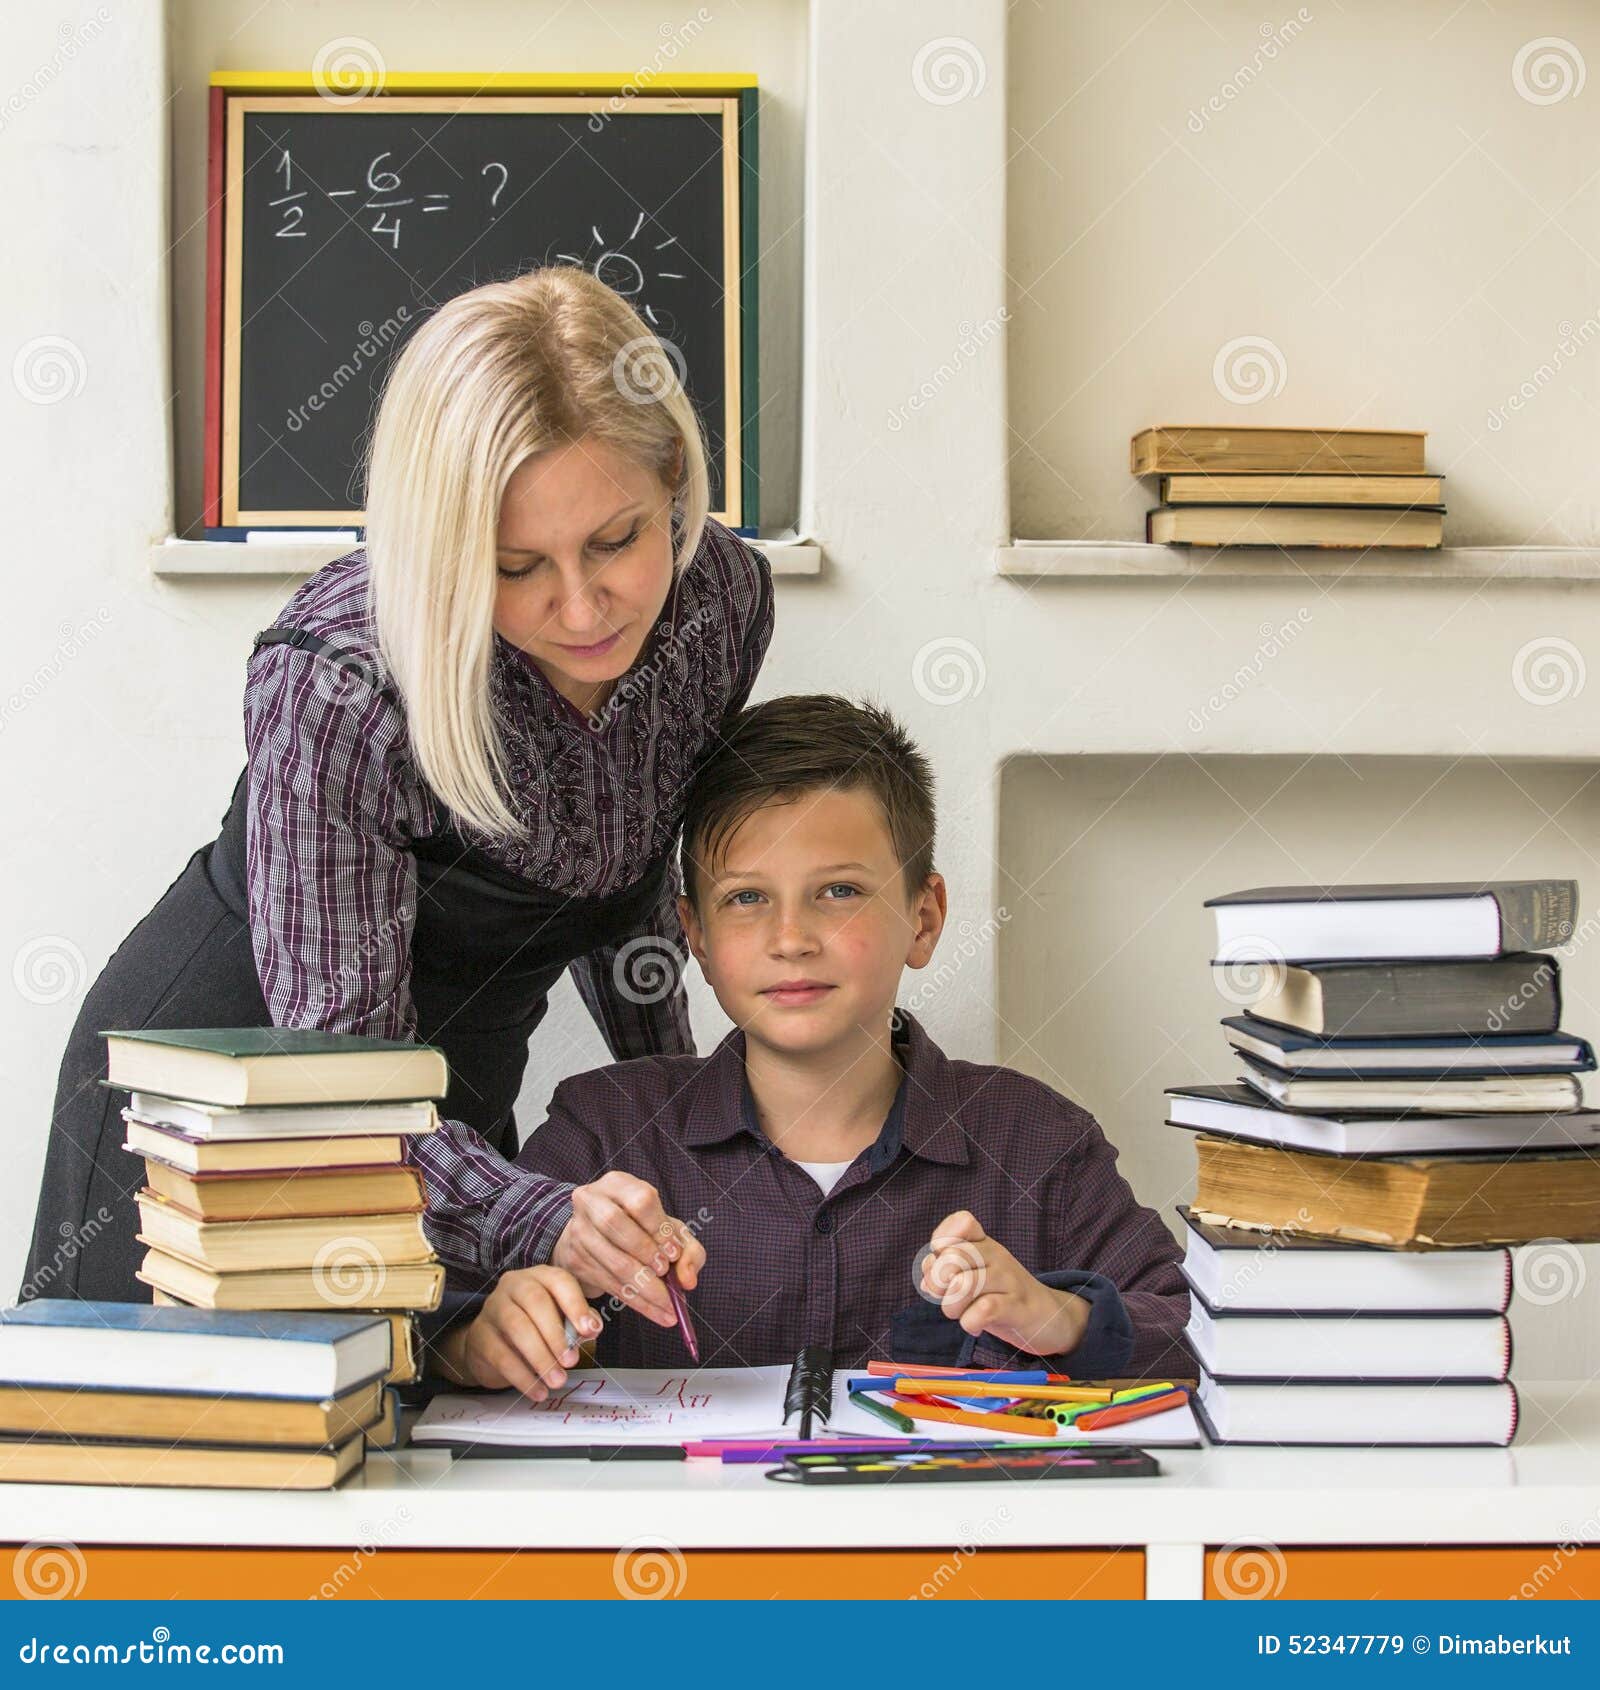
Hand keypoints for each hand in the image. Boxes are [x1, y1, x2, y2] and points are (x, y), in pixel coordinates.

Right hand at [450, 1265, 599, 1401]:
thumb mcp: (558, 1319)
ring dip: (541, 1357)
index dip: (576, 1305)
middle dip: (556, 1335)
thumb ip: (577, 1321)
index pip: (559, 1281)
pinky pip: (501, 1356)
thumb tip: (593, 1328)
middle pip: (536, 1302)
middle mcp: (514, 1285)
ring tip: (558, 1381)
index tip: (590, 1330)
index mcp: (540, 1276)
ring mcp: (493, 1308)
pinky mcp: (480, 1335)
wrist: (491, 1341)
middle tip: (572, 1362)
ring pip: (517, 1328)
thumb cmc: (534, 1325)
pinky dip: (523, 1377)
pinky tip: (538, 1391)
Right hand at [551, 1171, 704, 1326]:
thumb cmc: (640, 1228)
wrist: (596, 1236)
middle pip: (615, 1224)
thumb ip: (688, 1250)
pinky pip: (608, 1284)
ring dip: (645, 1287)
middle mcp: (591, 1201)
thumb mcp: (668, 1228)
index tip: (673, 1252)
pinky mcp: (575, 1260)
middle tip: (666, 1273)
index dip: (658, 1227)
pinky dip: (637, 1302)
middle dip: (646, 1253)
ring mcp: (578, 1230)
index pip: (639, 1199)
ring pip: (613, 1261)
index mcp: (617, 1184)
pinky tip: (657, 1313)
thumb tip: (687, 1280)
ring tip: (669, 1304)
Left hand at [920, 1211, 1090, 1358]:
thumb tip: (927, 1278)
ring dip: (951, 1306)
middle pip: (951, 1257)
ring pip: (963, 1284)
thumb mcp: (973, 1274)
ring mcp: (1008, 1280)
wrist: (1048, 1316)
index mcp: (984, 1243)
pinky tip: (976, 1325)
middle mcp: (996, 1255)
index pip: (961, 1222)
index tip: (942, 1262)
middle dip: (937, 1284)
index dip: (941, 1242)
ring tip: (961, 1313)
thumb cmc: (1001, 1294)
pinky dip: (970, 1322)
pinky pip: (983, 1310)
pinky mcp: (1017, 1308)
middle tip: (947, 1298)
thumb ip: (945, 1270)